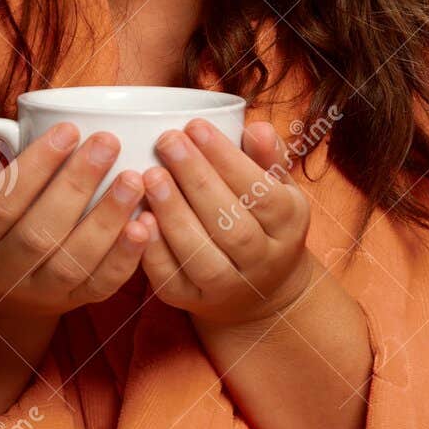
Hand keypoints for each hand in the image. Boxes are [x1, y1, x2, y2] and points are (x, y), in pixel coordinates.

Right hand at [0, 123, 148, 335]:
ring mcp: (41, 291)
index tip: (68, 129)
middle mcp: (3, 272)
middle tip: (108, 143)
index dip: (36, 168)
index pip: (2, 204)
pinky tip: (147, 224)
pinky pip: (102, 285)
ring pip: (75, 260)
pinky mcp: (75, 302)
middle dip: (77, 185)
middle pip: (41, 232)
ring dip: (109, 220)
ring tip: (136, 178)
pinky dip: (128, 257)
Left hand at [136, 117, 320, 330]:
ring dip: (174, 215)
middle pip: (231, 224)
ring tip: (150, 176)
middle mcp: (264, 260)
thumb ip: (268, 157)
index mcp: (288, 225)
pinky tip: (139, 221)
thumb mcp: (277, 188)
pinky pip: (172, 280)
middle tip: (167, 141)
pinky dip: (155, 252)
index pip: (261, 192)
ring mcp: (229, 286)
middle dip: (196, 180)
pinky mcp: (193, 301)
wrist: (260, 290)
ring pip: (202, 256)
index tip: (195, 126)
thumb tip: (258, 127)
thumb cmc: (262, 220)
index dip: (228, 159)